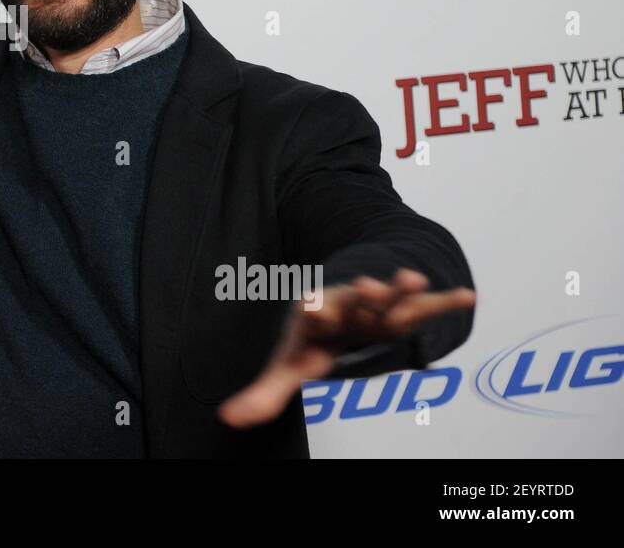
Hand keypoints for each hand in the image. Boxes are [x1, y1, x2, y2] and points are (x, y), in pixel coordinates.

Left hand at [217, 268, 475, 428]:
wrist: (341, 303)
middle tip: (368, 284)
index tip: (312, 307)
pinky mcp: (406, 311)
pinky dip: (447, 301)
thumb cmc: (315, 340)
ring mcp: (380, 307)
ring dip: (402, 287)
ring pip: (392, 296)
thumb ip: (264, 392)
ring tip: (415, 277)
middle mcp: (350, 306)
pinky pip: (429, 306)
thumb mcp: (291, 364)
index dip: (315, 311)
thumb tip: (227, 418)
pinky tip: (468, 295)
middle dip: (363, 292)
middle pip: (356, 298)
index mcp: (319, 316)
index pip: (315, 313)